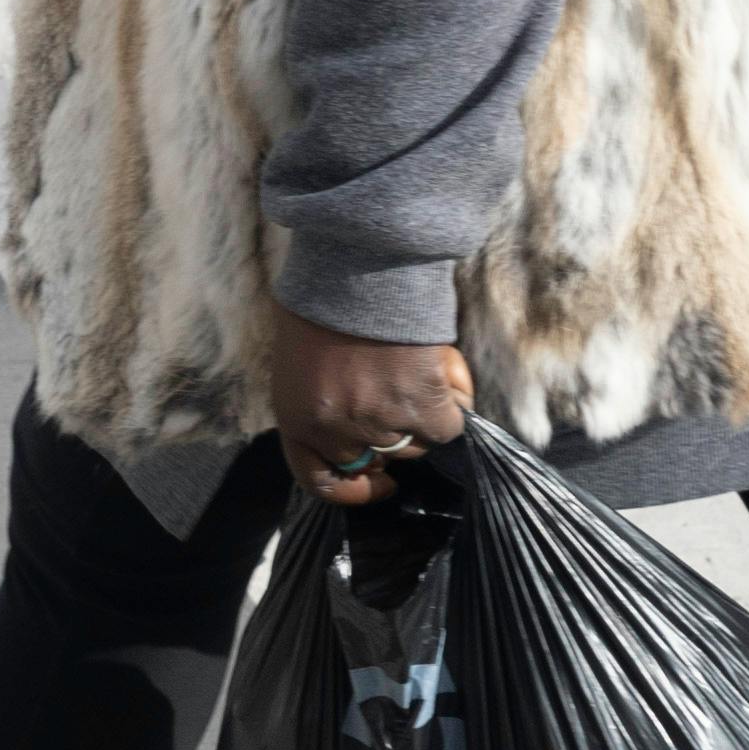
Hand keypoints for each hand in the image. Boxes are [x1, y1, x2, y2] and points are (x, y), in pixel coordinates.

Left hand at [267, 302, 471, 505]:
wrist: (358, 260)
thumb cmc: (326, 297)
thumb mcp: (300, 359)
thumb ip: (320, 402)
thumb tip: (358, 436)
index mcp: (296, 417)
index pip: (319, 480)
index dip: (352, 489)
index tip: (378, 482)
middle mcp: (334, 428)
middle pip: (378, 457)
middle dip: (394, 434)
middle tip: (405, 397)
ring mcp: (379, 420)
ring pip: (416, 442)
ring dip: (425, 412)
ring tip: (423, 367)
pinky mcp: (420, 405)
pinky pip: (449, 424)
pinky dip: (453, 402)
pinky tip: (443, 370)